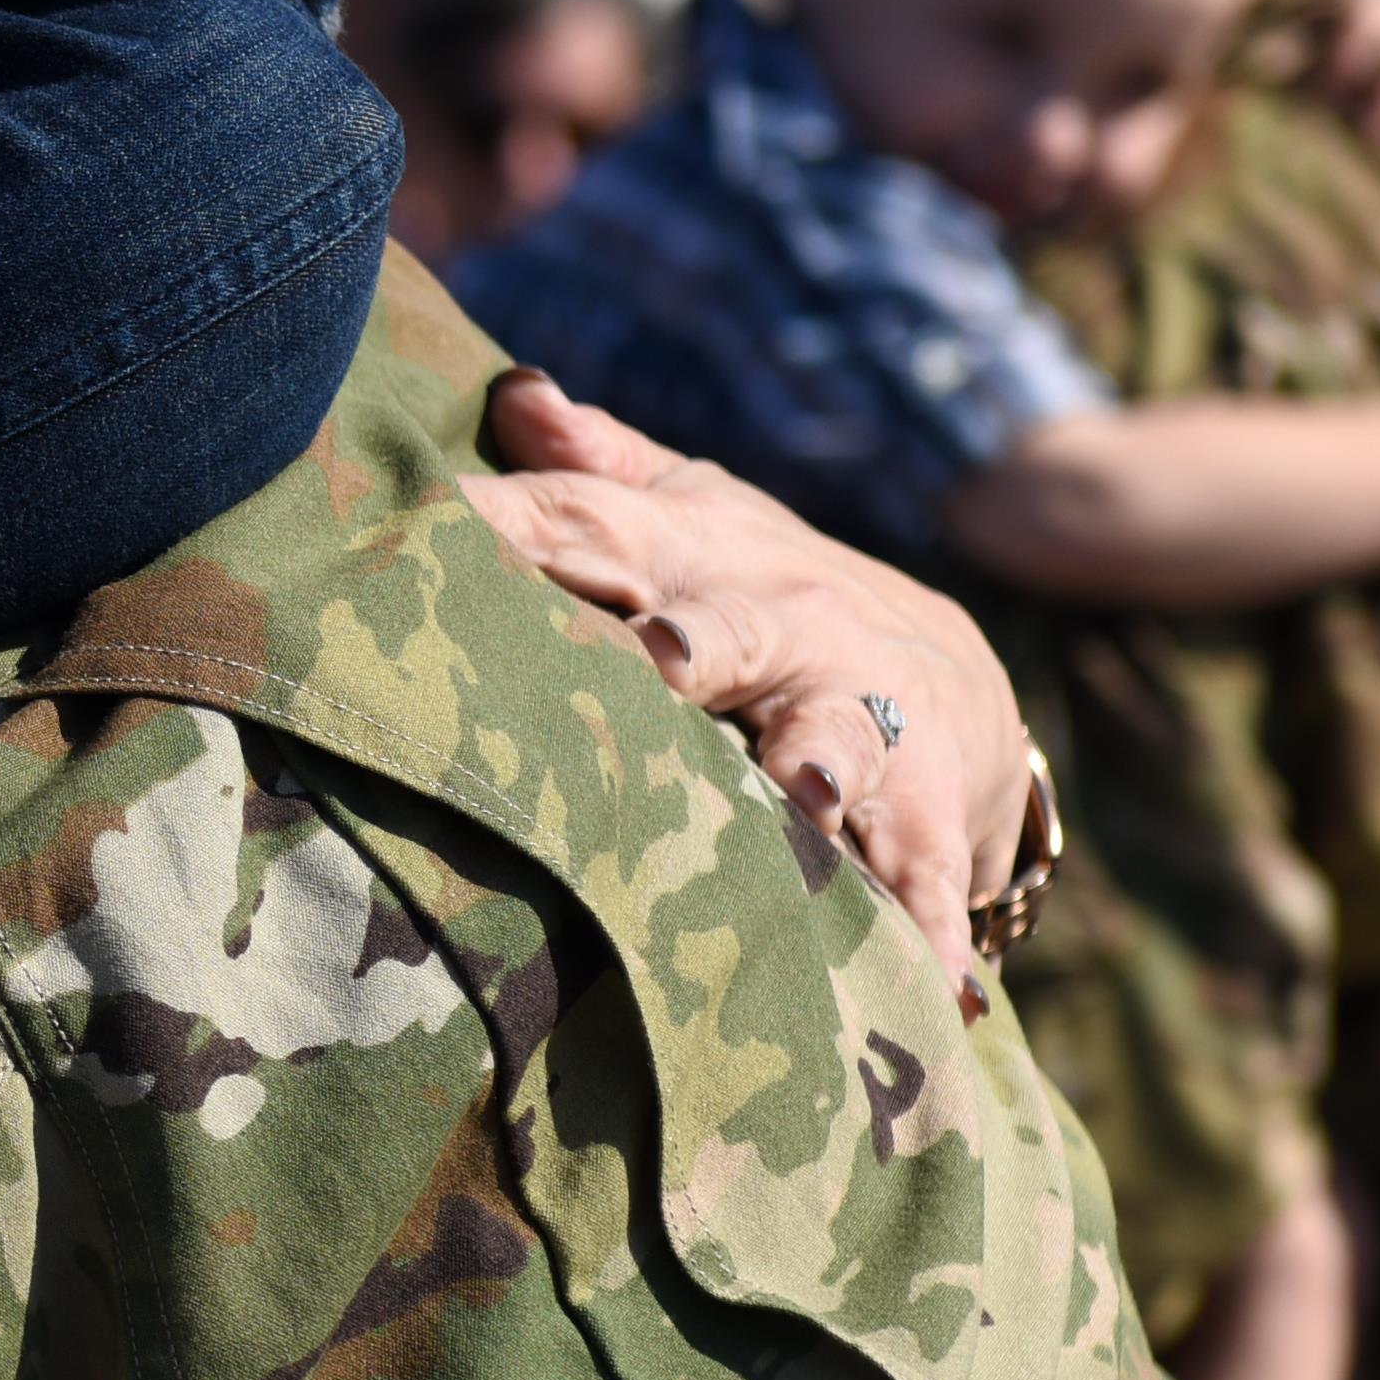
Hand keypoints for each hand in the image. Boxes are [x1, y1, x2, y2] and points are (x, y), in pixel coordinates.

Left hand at [464, 374, 1039, 1015]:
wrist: (952, 685)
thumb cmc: (766, 603)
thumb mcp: (695, 523)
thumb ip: (601, 470)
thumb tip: (511, 392)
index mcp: (702, 559)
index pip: (595, 527)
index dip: (514, 527)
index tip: (428, 531)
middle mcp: (786, 628)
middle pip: (730, 631)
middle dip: (696, 645)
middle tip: (658, 662)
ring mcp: (863, 723)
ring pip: (837, 743)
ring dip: (819, 766)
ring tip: (803, 787)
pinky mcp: (927, 818)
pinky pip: (924, 877)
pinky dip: (930, 931)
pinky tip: (933, 986)